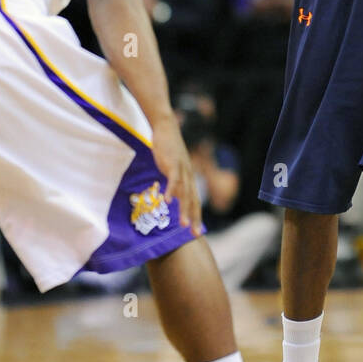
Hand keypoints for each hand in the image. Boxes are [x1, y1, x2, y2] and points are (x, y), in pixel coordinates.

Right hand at [152, 114, 201, 236]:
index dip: (196, 216)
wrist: (166, 127)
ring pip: (185, 193)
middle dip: (194, 218)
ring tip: (182, 224)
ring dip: (183, 209)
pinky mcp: (173, 162)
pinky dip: (171, 190)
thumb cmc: (167, 149)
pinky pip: (173, 179)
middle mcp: (188, 175)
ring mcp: (182, 169)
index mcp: (188, 178)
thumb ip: (173, 181)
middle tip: (194, 234)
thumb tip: (170, 196)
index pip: (194, 201)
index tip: (196, 232)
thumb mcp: (171, 167)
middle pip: (193, 200)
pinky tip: (167, 201)